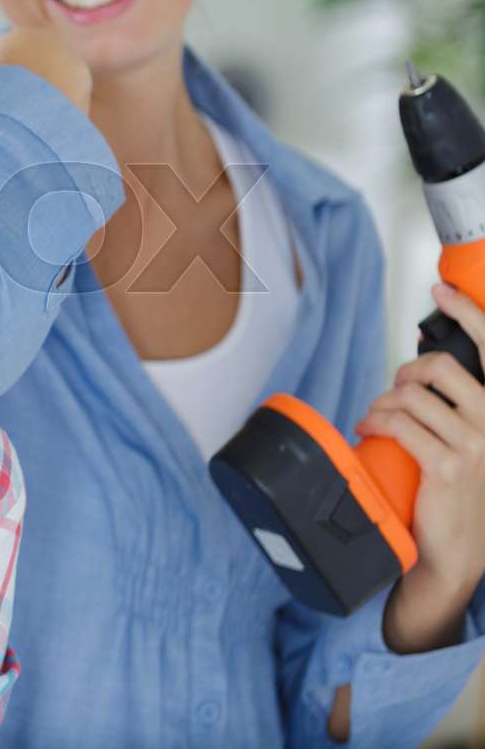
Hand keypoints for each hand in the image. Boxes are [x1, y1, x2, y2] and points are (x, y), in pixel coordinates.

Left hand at [355, 282, 484, 650]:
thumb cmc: (458, 493)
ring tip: (377, 420)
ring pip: (411, 397)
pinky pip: (398, 423)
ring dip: (383, 404)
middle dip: (406, 374)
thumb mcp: (469, 443)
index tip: (440, 290)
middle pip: (440, 368)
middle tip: (394, 393)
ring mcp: (479, 444)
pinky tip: (369, 432)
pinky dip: (375, 422)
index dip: (469, 313)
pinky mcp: (450, 465)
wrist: (457, 552)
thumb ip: (457, 407)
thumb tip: (420, 371)